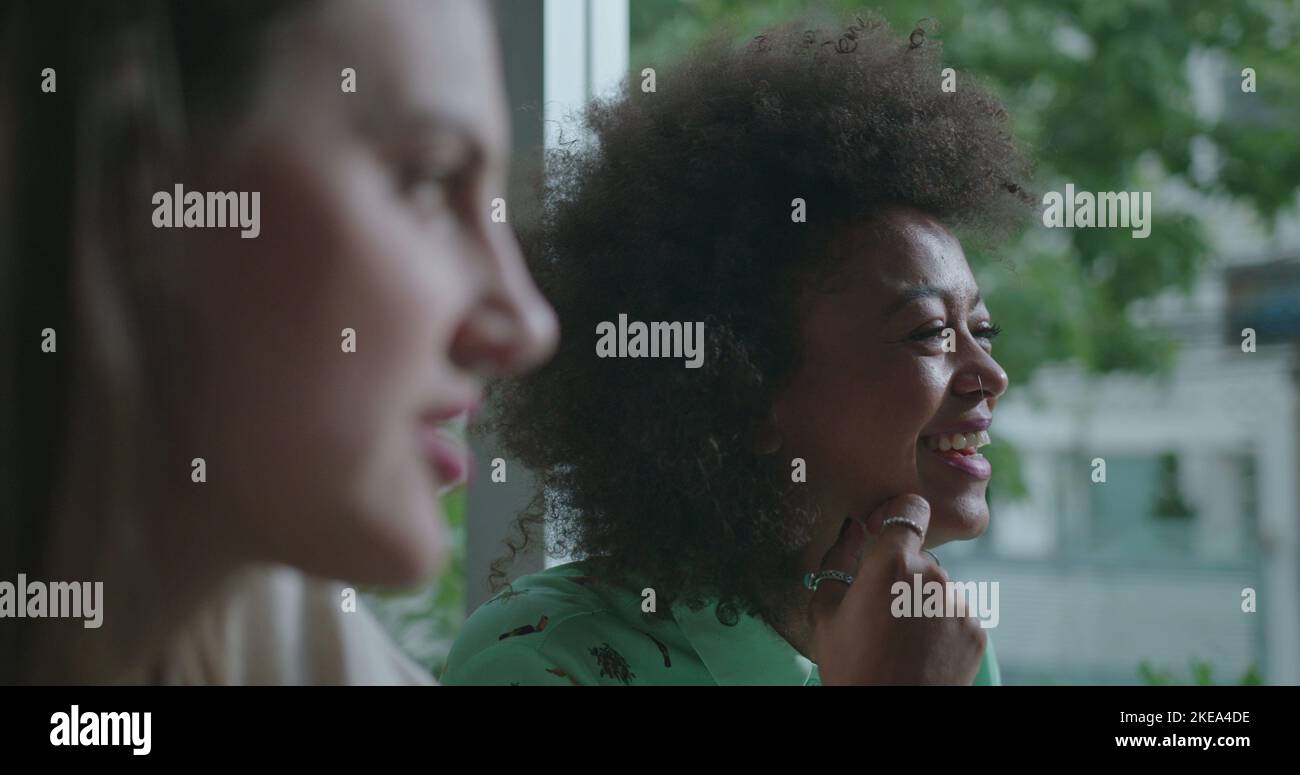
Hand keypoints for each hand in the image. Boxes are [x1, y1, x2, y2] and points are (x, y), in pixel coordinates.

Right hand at [808, 494, 985, 684]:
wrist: (889, 716)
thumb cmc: (850, 666)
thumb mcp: (826, 612)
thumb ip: (838, 560)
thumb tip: (852, 528)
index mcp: (891, 563)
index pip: (910, 509)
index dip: (900, 517)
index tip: (888, 534)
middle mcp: (931, 574)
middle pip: (920, 557)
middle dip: (903, 573)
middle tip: (882, 611)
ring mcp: (958, 602)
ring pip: (938, 587)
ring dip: (923, 601)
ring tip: (902, 638)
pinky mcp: (976, 629)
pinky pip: (956, 614)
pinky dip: (941, 626)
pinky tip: (922, 651)